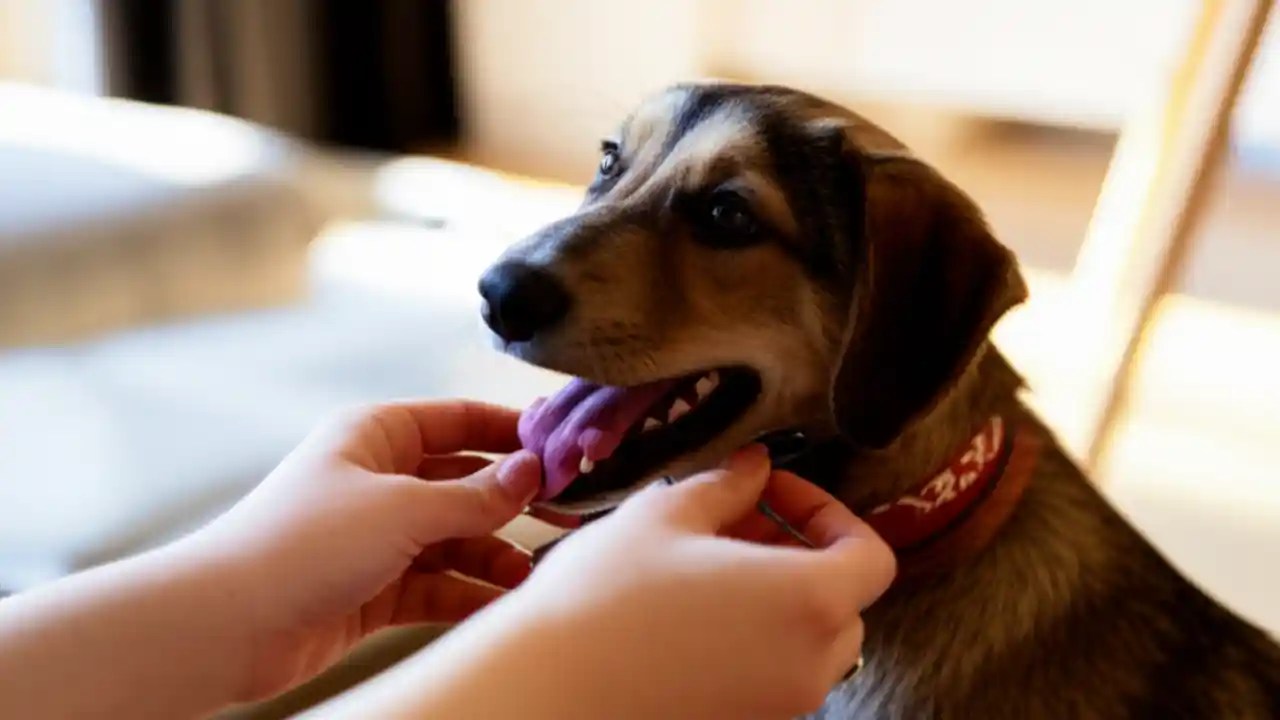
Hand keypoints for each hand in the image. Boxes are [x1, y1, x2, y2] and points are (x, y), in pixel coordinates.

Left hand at [193, 400, 542, 699]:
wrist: (226, 623)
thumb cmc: (302, 543)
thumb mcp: (402, 508)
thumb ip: (475, 496)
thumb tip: (533, 472)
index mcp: (376, 435)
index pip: (459, 420)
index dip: (512, 433)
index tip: (565, 451)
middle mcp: (378, 480)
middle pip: (463, 482)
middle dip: (513, 501)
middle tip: (569, 516)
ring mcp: (375, 537)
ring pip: (454, 539)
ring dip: (493, 555)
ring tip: (530, 575)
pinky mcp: (372, 589)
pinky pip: (435, 586)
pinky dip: (467, 594)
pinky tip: (501, 604)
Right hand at [504, 445, 896, 718]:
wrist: (546, 691)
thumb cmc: (604, 598)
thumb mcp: (664, 516)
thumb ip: (727, 486)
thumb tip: (755, 467)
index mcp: (807, 601)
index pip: (871, 556)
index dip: (828, 513)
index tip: (771, 492)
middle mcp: (809, 663)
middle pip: (845, 601)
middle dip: (800, 551)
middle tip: (737, 520)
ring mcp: (778, 704)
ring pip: (809, 641)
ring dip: (778, 594)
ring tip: (708, 564)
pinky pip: (774, 673)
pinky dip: (755, 635)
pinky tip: (691, 610)